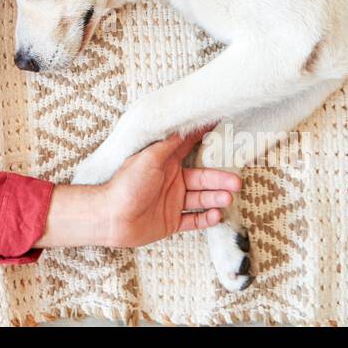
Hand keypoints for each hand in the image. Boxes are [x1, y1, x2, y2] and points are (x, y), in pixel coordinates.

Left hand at [99, 128, 237, 246]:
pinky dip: (206, 218)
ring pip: (201, 199)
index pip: (189, 147)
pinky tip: (216, 216)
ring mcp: (172, 201)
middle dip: (220, 179)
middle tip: (237, 181)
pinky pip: (194, 220)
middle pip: (202, 178)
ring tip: (228, 198)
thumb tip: (183, 126)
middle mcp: (172, 180)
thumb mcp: (148, 158)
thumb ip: (168, 145)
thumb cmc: (126, 184)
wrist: (110, 217)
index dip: (205, 138)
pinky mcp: (171, 221)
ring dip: (216, 198)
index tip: (223, 127)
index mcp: (165, 162)